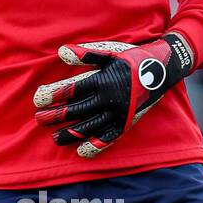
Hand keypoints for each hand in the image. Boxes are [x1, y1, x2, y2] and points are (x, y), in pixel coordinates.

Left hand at [33, 33, 193, 156]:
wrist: (164, 68)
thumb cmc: (133, 57)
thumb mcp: (110, 51)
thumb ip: (86, 54)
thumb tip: (61, 52)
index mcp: (103, 80)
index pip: (72, 90)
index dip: (54, 95)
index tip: (38, 99)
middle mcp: (110, 98)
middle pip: (77, 110)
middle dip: (56, 116)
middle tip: (39, 120)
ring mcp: (119, 113)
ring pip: (90, 126)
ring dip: (71, 133)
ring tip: (55, 138)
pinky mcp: (127, 122)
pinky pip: (109, 137)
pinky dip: (95, 145)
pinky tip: (81, 151)